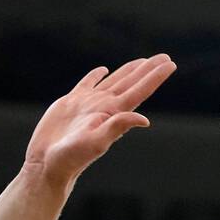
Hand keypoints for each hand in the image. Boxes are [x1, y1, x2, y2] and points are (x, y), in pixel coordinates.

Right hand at [25, 54, 174, 186]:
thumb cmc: (72, 157)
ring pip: (114, 81)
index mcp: (114, 113)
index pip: (140, 91)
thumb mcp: (97, 142)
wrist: (48, 163)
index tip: (171, 64)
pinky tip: (104, 70)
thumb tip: (145, 120)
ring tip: (143, 61)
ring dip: (129, 70)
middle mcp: (105, 107)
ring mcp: (89, 103)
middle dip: (148, 69)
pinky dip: (96, 75)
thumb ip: (118, 127)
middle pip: (132, 83)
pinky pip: (87, 83)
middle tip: (165, 56)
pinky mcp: (71, 102)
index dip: (155, 77)